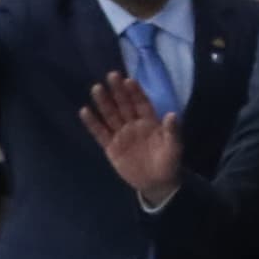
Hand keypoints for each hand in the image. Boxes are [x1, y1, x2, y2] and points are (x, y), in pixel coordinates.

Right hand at [80, 72, 179, 202]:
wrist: (156, 183)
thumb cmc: (169, 162)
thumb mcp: (174, 147)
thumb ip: (172, 131)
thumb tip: (172, 114)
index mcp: (150, 122)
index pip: (141, 103)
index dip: (136, 92)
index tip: (129, 80)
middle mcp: (134, 124)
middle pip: (124, 105)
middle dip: (118, 91)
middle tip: (111, 75)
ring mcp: (121, 134)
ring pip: (111, 115)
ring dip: (104, 103)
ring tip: (97, 88)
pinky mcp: (111, 147)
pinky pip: (100, 133)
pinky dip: (93, 123)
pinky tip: (85, 111)